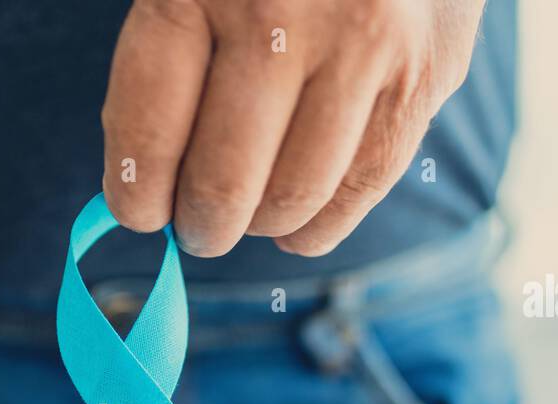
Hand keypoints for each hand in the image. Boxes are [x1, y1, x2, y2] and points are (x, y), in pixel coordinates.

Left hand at [101, 0, 486, 256]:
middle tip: (195, 228)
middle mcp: (283, 12)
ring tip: (245, 218)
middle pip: (224, 179)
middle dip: (200, 225)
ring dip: (257, 227)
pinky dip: (317, 228)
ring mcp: (361, 46)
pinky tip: (293, 227)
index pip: (150, 123)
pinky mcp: (420, 77)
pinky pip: (358, 191)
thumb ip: (170, 64)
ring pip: (292, 198)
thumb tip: (146, 190)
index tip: (140, 213)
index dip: (137, 190)